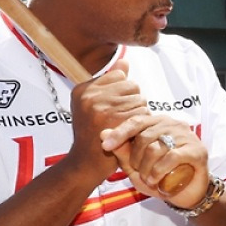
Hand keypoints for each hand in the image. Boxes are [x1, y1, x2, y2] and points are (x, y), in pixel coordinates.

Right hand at [68, 60, 148, 183]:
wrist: (85, 164)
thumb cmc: (93, 134)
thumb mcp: (93, 105)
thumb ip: (109, 83)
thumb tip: (125, 62)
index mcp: (83, 90)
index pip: (119, 75)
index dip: (122, 92)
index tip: (112, 108)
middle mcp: (90, 96)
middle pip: (132, 85)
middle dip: (132, 102)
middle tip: (120, 119)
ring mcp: (102, 108)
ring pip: (139, 99)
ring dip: (138, 113)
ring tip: (123, 126)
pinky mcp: (116, 121)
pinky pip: (142, 111)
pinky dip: (141, 122)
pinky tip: (130, 132)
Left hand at [101, 115, 209, 208]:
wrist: (186, 194)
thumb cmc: (161, 177)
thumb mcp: (136, 167)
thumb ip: (122, 151)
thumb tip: (103, 134)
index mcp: (159, 123)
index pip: (136, 121)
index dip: (120, 133)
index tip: (106, 146)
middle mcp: (174, 125)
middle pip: (145, 137)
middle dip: (136, 159)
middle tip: (139, 173)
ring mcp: (187, 136)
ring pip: (156, 148)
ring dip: (147, 169)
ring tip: (149, 179)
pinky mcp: (197, 151)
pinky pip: (172, 157)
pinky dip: (159, 171)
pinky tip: (156, 181)